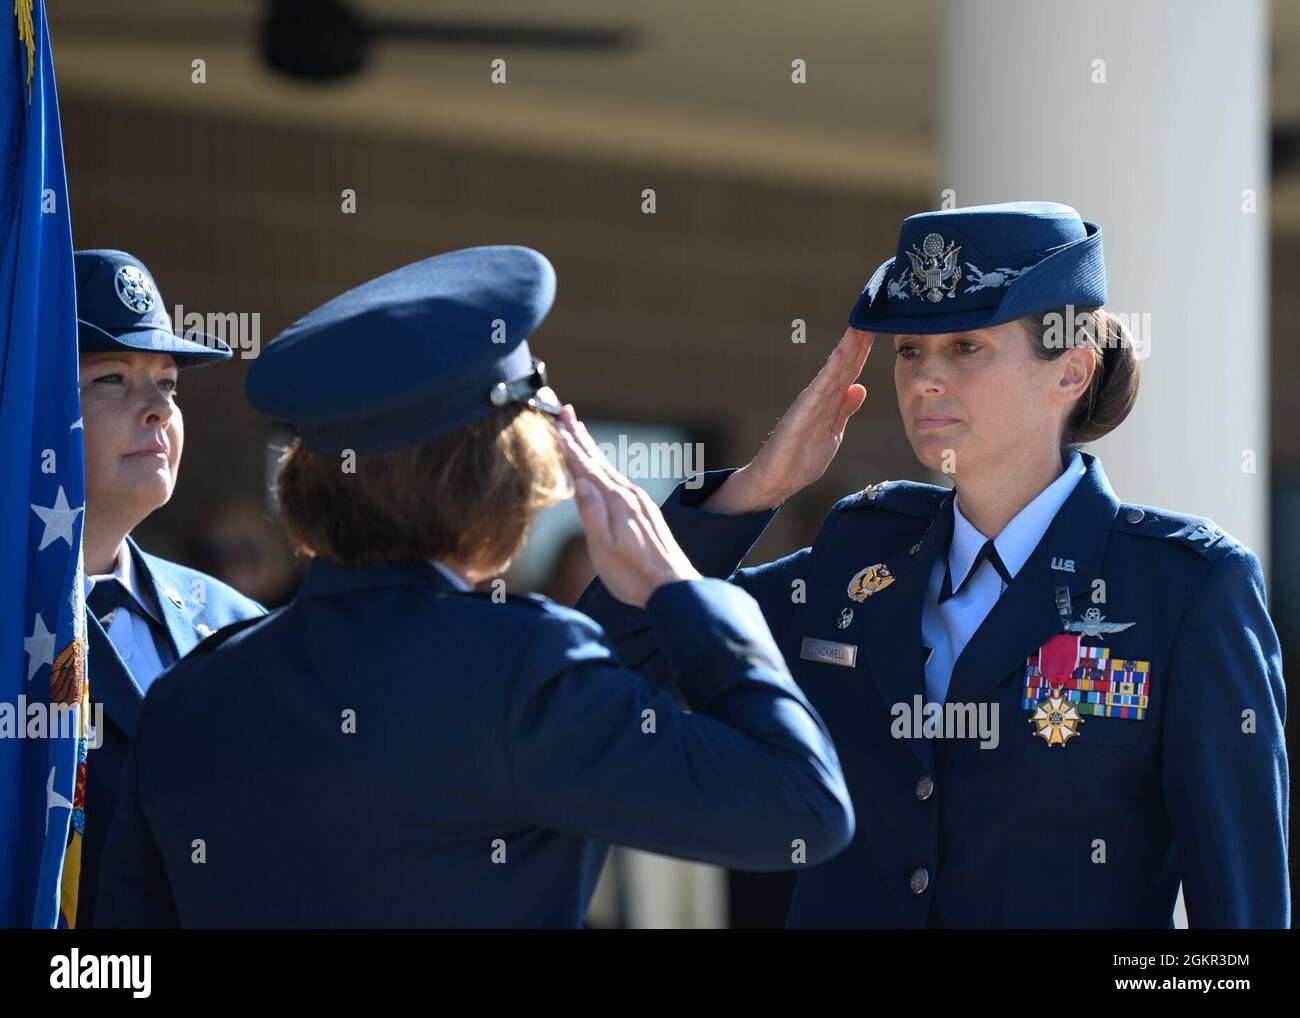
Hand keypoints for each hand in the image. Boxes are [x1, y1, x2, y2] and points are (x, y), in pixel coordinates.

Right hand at [556, 406, 702, 608]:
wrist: (674, 588)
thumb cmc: (634, 575)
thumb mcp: (604, 549)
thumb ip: (592, 514)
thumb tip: (580, 482)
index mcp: (616, 502)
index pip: (586, 467)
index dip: (569, 445)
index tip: (554, 422)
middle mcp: (629, 495)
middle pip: (598, 460)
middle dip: (579, 436)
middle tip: (564, 411)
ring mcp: (639, 502)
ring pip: (609, 468)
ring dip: (591, 449)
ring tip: (578, 432)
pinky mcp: (645, 511)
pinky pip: (618, 479)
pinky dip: (605, 467)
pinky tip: (602, 469)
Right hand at [704, 328, 872, 513]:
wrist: (776, 480)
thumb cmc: (800, 459)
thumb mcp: (833, 433)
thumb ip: (844, 411)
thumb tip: (858, 389)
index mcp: (829, 403)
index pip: (850, 372)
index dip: (863, 352)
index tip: (876, 329)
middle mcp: (820, 397)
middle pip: (843, 365)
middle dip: (858, 342)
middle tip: (872, 316)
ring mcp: (810, 403)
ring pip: (833, 371)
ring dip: (847, 348)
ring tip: (859, 328)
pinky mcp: (800, 413)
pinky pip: (819, 388)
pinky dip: (830, 371)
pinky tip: (840, 355)